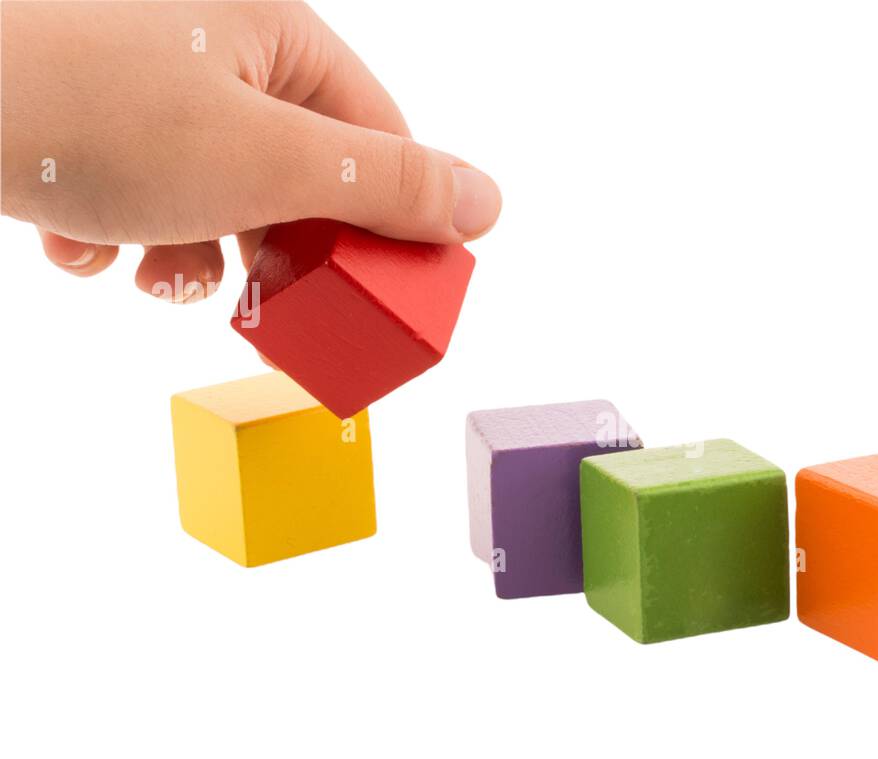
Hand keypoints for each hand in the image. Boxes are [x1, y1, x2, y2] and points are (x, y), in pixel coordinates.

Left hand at [0, 0, 500, 300]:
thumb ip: (384, 187)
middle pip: (296, 171)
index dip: (388, 224)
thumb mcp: (267, 164)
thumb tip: (484, 199)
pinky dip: (127, 230)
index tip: (380, 294)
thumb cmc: (86, 113)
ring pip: (217, 191)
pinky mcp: (84, 114)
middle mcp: (213, 40)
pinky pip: (141, 187)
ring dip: (197, 253)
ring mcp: (143, 75)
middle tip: (267, 298)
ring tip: (156, 271)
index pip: (377, 136)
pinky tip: (84, 239)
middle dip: (276, 249)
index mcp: (273, 30)